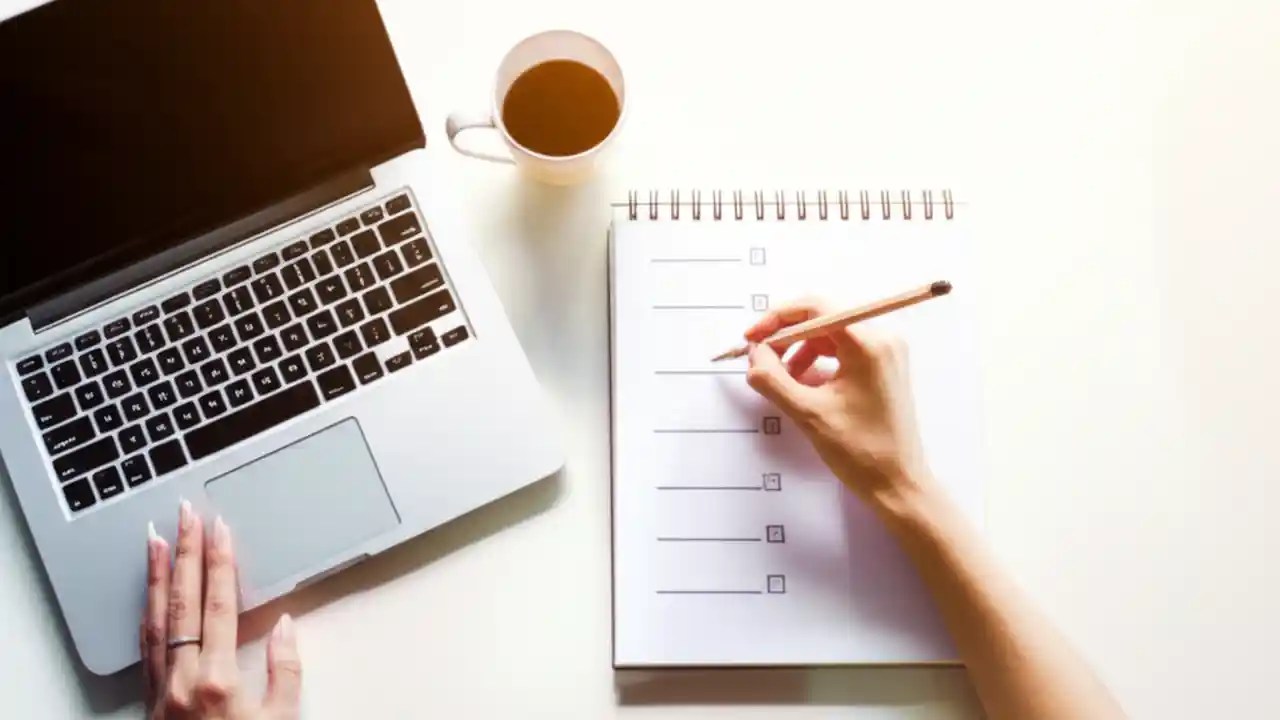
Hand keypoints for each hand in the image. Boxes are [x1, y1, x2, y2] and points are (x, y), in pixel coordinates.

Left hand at [142, 502, 301, 718]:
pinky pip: (146, 645)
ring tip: (155, 539)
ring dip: (155, 575)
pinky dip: (147, 612)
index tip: (219, 527)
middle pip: (182, 601)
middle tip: (184, 514)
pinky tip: (148, 595)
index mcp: (219, 680)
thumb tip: (288, 627)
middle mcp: (183, 679)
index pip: (219, 605)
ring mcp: (160, 689)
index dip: (220, 562)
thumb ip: (286, 673)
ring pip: (156, 618)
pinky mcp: (149, 701)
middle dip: (184, 552)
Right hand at [743, 298, 935, 516]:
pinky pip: (843, 351)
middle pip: (823, 318)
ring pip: (830, 335)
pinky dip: (818, 361)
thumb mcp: (807, 413)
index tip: (753, 337)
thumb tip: (754, 356)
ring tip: (782, 378)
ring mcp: (886, 354)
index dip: (777, 318)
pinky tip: (803, 384)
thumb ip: (773, 379)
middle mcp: (882, 341)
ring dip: (800, 350)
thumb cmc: (862, 452)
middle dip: (787, 337)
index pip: (816, 308)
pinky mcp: (883, 368)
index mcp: (869, 345)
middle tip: (760, 358)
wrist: (898, 484)